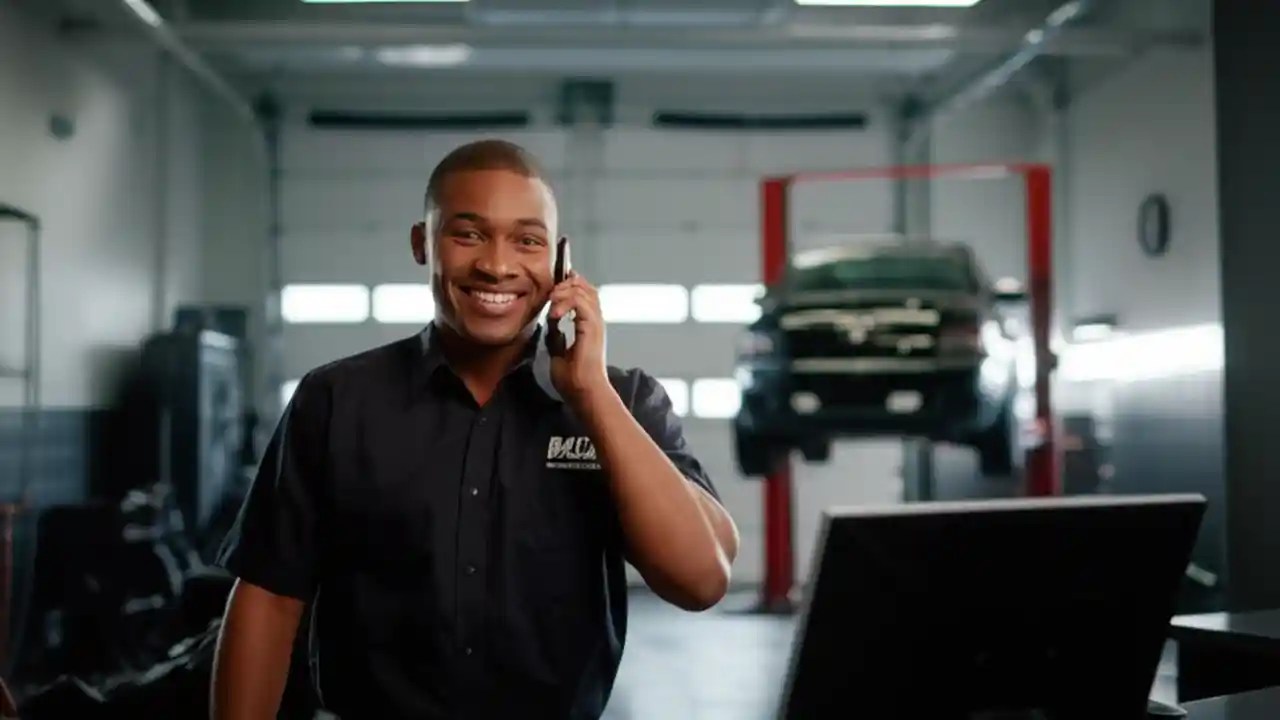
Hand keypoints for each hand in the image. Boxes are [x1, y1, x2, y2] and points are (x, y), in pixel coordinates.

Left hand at [547, 272, 609, 405]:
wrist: (583, 391)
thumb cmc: (574, 379)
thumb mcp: (557, 351)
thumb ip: (556, 335)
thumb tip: (550, 323)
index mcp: (589, 325)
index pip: (584, 294)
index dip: (569, 286)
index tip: (552, 290)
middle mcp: (595, 320)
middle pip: (586, 287)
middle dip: (566, 284)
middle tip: (550, 295)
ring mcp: (595, 323)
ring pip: (584, 291)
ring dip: (564, 292)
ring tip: (551, 303)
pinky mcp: (592, 327)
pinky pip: (580, 302)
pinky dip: (566, 302)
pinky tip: (554, 314)